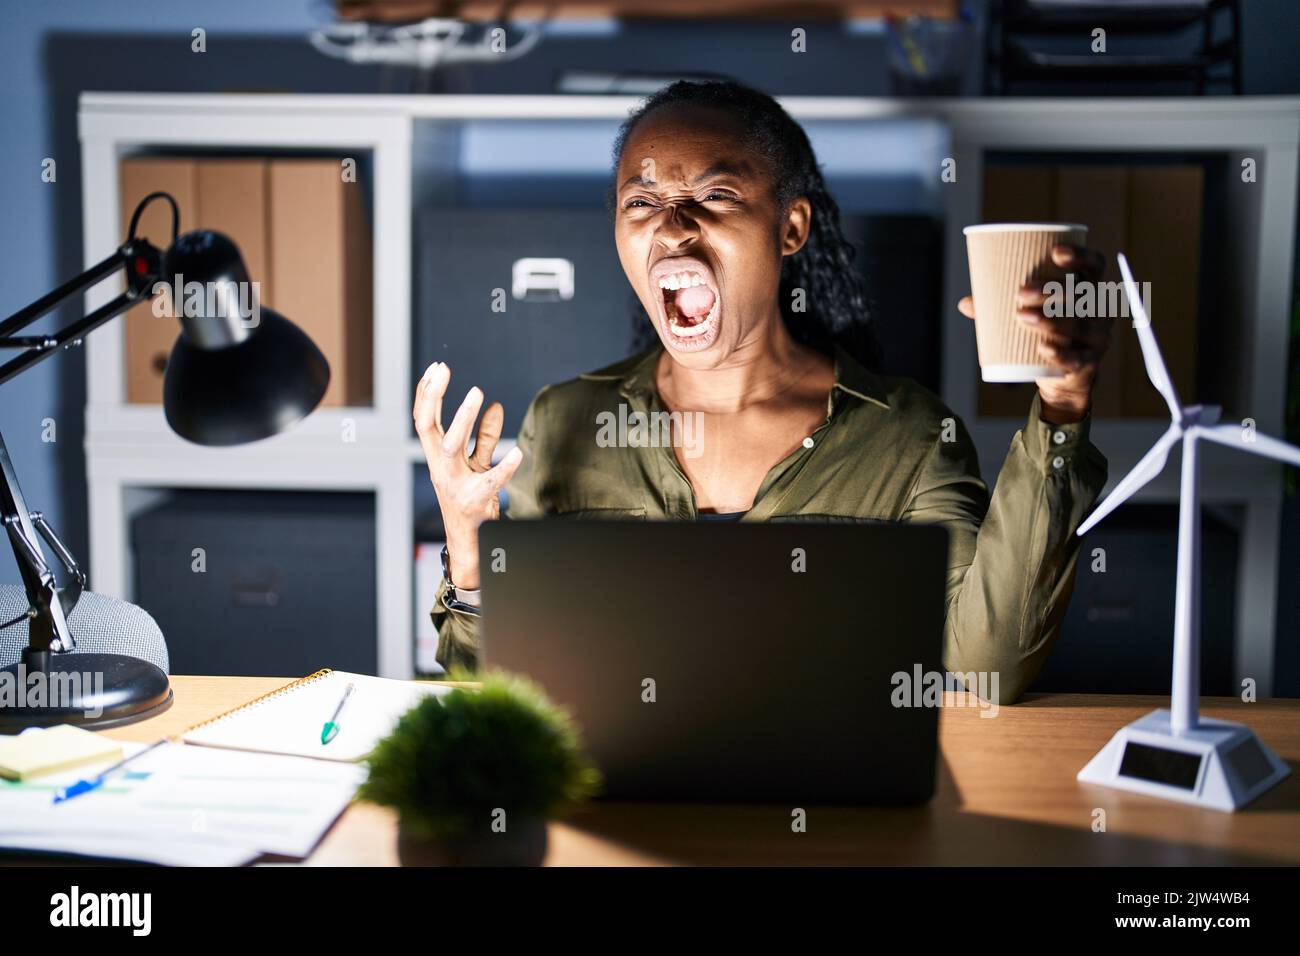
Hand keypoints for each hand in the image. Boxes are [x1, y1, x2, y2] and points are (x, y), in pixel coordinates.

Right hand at [413, 362, 522, 588]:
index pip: (423, 421)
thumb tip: (496, 407)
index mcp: (437, 458)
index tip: (435, 367)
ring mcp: (455, 485)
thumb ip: (486, 436)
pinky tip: (518, 451)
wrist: (471, 545)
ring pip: (453, 447)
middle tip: (448, 371)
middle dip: (435, 397)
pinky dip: (505, 466)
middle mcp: (440, 469)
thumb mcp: (477, 465)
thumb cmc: (472, 501)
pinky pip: (491, 480)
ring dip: (464, 419)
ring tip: (477, 392)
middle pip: (428, 428)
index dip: (426, 394)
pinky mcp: (475, 501)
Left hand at [958, 243, 1110, 423]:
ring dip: (1052, 320)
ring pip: (1080, 325)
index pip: (1095, 265)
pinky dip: (1061, 354)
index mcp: (1089, 289)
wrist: (1062, 376)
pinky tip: (1043, 349)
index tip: (1055, 253)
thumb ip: (999, 309)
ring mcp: (1099, 337)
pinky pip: (1078, 359)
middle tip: (1020, 293)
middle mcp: (1100, 310)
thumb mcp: (1028, 316)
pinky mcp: (1090, 363)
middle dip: (1051, 291)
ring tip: (1022, 317)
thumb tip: (964, 303)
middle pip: (1081, 295)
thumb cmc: (1044, 333)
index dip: (1080, 256)